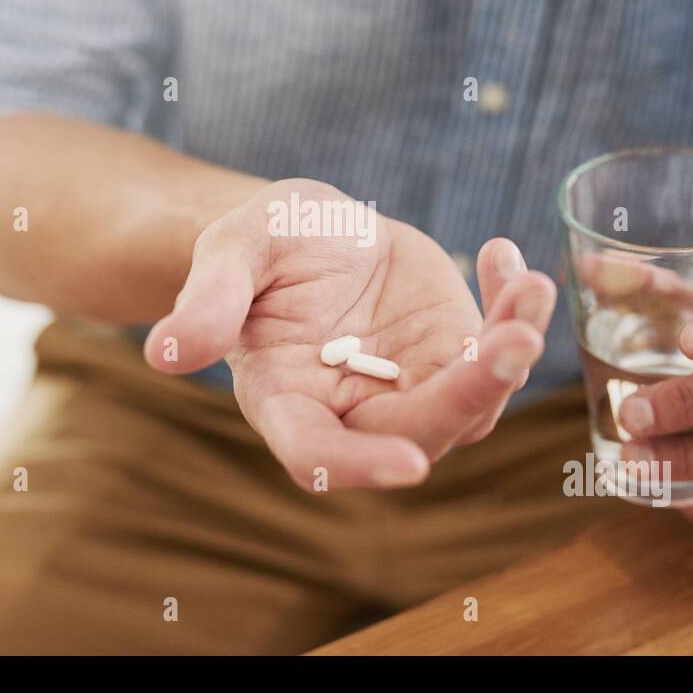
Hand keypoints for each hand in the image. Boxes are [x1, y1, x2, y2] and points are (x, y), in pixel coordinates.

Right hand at [143, 179, 555, 489]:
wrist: (310, 227)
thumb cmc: (261, 244)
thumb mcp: (232, 250)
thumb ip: (209, 300)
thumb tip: (162, 353)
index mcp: (286, 400)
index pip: (318, 453)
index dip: (360, 465)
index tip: (410, 463)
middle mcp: (354, 410)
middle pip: (417, 429)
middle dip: (470, 393)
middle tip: (513, 340)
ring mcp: (411, 385)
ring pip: (473, 401)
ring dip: (509, 352)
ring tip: (529, 287)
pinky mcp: (452, 352)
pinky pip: (496, 350)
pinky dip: (513, 310)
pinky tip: (505, 257)